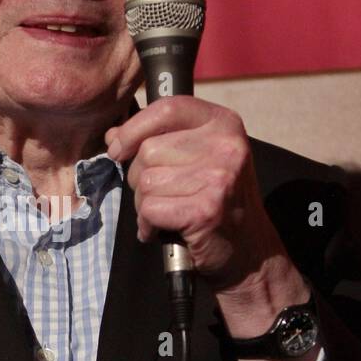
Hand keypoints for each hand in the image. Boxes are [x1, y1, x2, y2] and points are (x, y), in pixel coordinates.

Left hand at [105, 96, 288, 292]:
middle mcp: (226, 145)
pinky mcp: (206, 209)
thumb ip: (159, 140)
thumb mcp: (198, 158)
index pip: (167, 109)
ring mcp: (218, 177)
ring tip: (167, 213)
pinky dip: (147, 224)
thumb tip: (112, 136)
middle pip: (149, 150)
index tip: (118, 148)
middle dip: (141, 177)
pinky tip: (161, 229)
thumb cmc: (217, 201)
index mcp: (224, 124)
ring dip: (144, 204)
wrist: (248, 251)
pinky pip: (150, 209)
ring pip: (146, 182)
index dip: (133, 129)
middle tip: (162, 196)